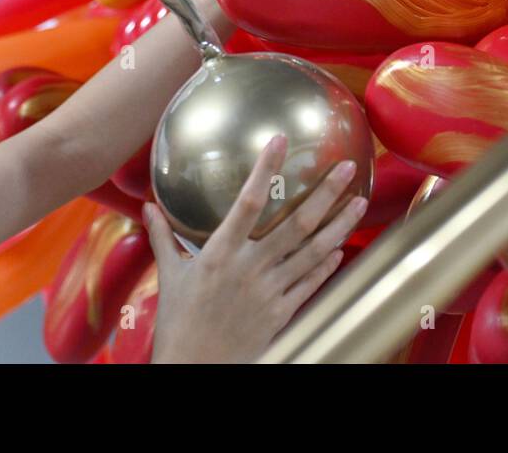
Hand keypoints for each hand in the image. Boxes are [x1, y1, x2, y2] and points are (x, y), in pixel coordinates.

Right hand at [146, 135, 367, 362]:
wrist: (194, 368)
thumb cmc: (178, 323)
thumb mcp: (169, 276)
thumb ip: (163, 237)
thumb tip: (148, 206)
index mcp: (220, 253)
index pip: (247, 201)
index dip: (265, 169)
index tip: (280, 140)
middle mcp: (250, 268)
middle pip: (297, 224)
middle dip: (326, 194)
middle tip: (348, 169)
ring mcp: (270, 291)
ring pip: (314, 252)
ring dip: (339, 225)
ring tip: (359, 202)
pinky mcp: (282, 313)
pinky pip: (311, 283)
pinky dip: (327, 264)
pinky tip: (341, 247)